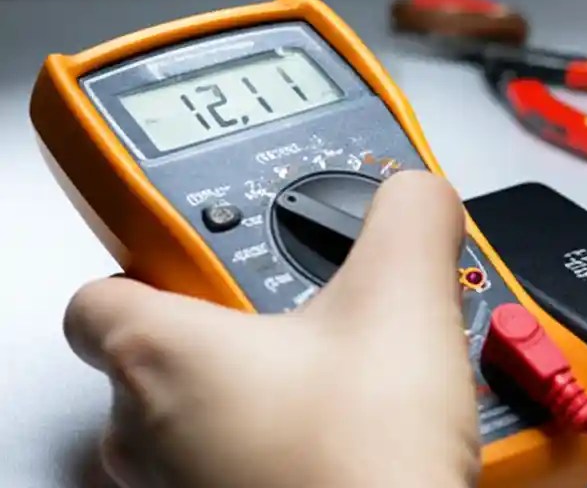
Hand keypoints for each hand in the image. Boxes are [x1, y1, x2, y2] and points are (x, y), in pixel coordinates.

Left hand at [64, 171, 479, 487]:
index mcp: (159, 357)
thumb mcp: (408, 299)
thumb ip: (409, 217)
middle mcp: (144, 434)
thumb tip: (416, 195)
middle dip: (242, 332)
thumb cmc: (362, 460)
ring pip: (202, 420)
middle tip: (316, 322)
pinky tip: (346, 439)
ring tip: (344, 380)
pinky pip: (233, 468)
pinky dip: (276, 448)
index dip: (160, 266)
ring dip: (264, 394)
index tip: (219, 255)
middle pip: (163, 357)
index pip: (100, 295)